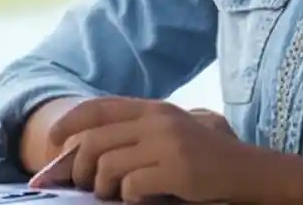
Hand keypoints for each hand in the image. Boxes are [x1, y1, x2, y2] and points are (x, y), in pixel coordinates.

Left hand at [48, 96, 267, 202]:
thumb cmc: (204, 156)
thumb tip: (85, 147)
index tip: (53, 140)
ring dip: (104, 187)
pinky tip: (141, 198)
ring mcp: (167, 144)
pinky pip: (131, 186)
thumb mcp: (170, 131)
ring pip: (107, 165)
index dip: (70, 122)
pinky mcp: (177, 170)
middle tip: (86, 185)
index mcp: (153, 108)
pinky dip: (129, 197)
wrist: (248, 171)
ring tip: (114, 195)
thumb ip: (136, 132)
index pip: (99, 107)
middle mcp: (157, 120)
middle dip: (80, 167)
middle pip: (95, 141)